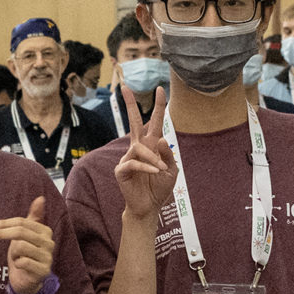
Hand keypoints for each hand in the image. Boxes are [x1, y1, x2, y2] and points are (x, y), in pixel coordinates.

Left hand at [0, 196, 53, 293]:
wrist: (28, 282)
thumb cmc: (25, 256)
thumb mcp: (25, 235)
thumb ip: (33, 217)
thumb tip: (40, 198)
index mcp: (45, 231)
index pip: (22, 222)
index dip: (3, 223)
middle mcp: (49, 243)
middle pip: (20, 232)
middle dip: (1, 233)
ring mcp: (47, 257)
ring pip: (20, 246)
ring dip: (12, 253)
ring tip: (15, 258)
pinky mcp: (43, 271)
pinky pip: (23, 262)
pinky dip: (17, 263)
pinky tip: (20, 266)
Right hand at [113, 84, 176, 218]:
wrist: (149, 207)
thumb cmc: (160, 187)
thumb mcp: (171, 170)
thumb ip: (168, 155)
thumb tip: (160, 138)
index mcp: (152, 145)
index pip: (154, 121)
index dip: (158, 105)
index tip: (160, 89)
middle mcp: (138, 147)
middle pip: (134, 121)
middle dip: (130, 104)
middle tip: (125, 87)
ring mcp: (128, 157)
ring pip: (139, 148)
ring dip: (152, 158)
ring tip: (160, 170)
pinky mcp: (121, 170)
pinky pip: (133, 163)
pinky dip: (146, 167)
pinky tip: (154, 173)